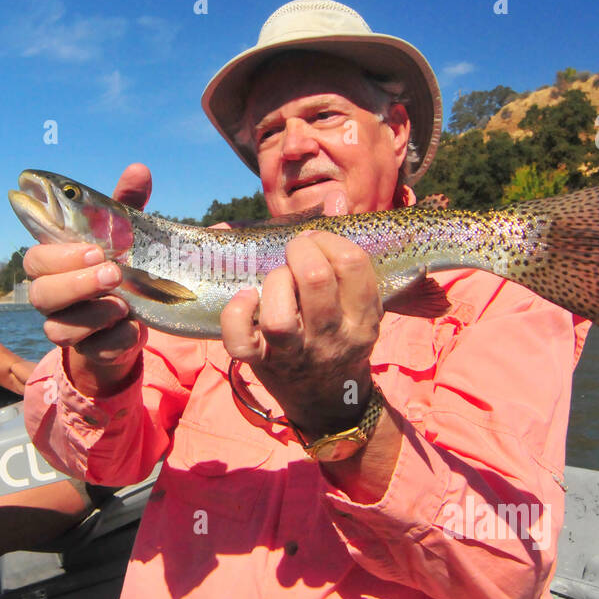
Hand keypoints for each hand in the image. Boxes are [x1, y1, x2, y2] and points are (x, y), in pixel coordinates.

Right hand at [25, 163, 152, 396]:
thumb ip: (124, 206)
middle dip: (76, 283)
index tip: (95, 249)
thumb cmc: (118, 267)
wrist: (131, 320)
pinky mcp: (89, 353)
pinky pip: (94, 351)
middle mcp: (51, 298)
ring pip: (58, 330)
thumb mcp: (124, 236)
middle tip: (113, 272)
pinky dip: (116, 338)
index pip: (34, 258)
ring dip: (93, 315)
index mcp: (54, 265)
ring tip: (124, 303)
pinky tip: (135, 326)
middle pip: (40, 294)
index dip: (59, 256)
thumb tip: (138, 169)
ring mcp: (66, 328)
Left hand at [220, 230, 381, 439]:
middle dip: (300, 251)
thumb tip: (335, 197)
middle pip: (315, 280)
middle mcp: (331, 337)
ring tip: (275, 281)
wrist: (329, 401)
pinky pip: (240, 340)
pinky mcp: (261, 364)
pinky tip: (245, 299)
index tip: (318, 241)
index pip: (352, 263)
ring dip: (273, 284)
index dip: (329, 239)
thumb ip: (347, 253)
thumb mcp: (359, 303)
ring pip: (279, 315)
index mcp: (362, 318)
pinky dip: (236, 313)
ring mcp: (294, 354)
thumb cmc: (341, 338)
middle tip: (295, 253)